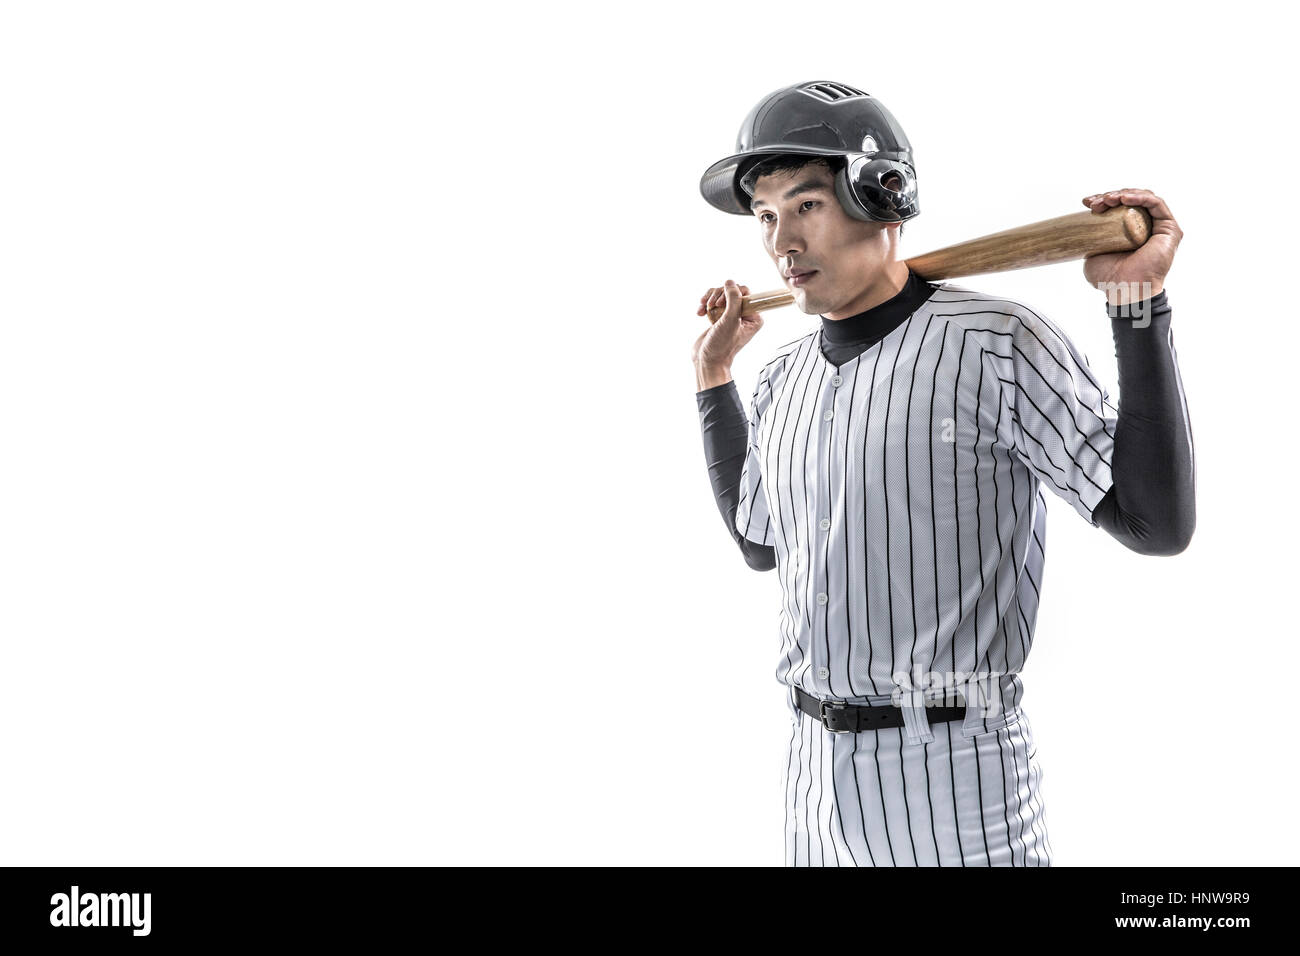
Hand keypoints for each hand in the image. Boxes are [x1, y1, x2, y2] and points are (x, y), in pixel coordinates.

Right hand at [692, 279, 761, 370]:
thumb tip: (730, 282)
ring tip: (704, 309)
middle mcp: (744, 315)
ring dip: (710, 299)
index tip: (722, 303)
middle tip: (712, 306)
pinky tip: (700, 312)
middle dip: (719, 296)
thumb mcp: (730, 320)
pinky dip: (705, 304)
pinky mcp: (719, 317)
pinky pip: (713, 302)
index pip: (746, 292)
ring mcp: (730, 316)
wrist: (706, 360)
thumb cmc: (722, 345)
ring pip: (721, 294)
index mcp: (754, 317)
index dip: (732, 293)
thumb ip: (733, 299)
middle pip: (732, 291)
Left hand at [1081, 188, 1182, 303]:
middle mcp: (1146, 227)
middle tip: (1095, 203)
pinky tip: (1124, 199)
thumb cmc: (1109, 279)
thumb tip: (1080, 227)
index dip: (1103, 200)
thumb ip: (1092, 239)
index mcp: (1130, 232)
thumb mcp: (1093, 253)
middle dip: (1111, 196)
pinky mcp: (1169, 229)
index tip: (1086, 203)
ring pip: (1143, 199)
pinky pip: (1156, 204)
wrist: (1124, 290)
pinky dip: (1140, 197)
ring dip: (1123, 194)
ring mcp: (1159, 228)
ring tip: (1107, 200)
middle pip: (1131, 201)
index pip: (1119, 208)